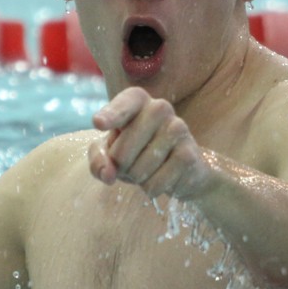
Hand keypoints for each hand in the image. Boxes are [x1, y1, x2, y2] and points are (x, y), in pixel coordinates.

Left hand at [89, 87, 208, 198]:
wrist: (181, 167)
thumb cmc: (137, 151)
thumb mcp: (110, 151)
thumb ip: (98, 159)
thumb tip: (107, 174)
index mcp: (138, 100)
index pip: (124, 104)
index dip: (111, 115)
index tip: (98, 123)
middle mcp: (160, 108)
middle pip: (121, 152)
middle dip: (119, 167)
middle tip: (129, 164)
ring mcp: (178, 129)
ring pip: (138, 171)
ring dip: (136, 179)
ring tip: (147, 168)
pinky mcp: (188, 155)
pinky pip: (155, 183)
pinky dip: (151, 188)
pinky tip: (162, 177)